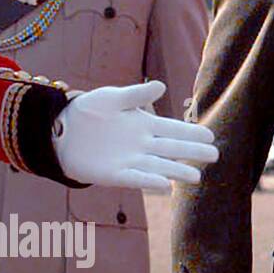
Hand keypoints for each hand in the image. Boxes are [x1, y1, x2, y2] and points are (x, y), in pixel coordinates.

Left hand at [52, 80, 217, 191]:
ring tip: (196, 177)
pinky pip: (135, 179)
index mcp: (145, 125)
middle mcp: (142, 145)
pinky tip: (165, 186)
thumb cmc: (88, 112)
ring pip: (159, 167)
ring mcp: (130, 160)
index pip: (174, 129)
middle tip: (214, 155)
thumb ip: (135, 95)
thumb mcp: (111, 98)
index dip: (192, 132)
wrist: (59, 131)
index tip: (210, 135)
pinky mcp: (114, 174)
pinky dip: (149, 182)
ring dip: (176, 172)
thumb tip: (161, 86)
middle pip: (172, 149)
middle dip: (193, 152)